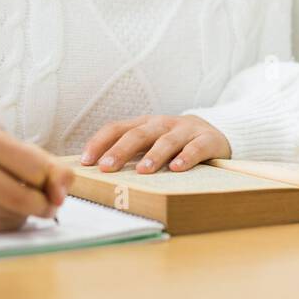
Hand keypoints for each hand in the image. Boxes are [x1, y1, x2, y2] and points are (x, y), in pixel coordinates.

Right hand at [0, 126, 74, 231]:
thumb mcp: (13, 148)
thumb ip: (48, 165)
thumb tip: (61, 195)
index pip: (35, 170)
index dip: (52, 181)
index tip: (54, 185)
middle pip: (23, 198)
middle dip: (45, 205)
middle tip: (49, 203)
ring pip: (12, 217)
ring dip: (25, 214)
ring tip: (16, 199)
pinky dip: (9, 223)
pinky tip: (0, 209)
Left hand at [79, 114, 230, 173]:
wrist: (213, 134)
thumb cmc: (173, 144)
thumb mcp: (150, 143)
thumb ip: (129, 154)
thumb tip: (96, 174)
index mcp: (143, 125)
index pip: (116, 128)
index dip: (99, 143)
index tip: (85, 161)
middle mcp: (161, 124)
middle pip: (138, 134)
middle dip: (120, 150)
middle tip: (107, 167)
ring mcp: (184, 131)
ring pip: (166, 141)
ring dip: (153, 156)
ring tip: (143, 171)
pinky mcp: (207, 140)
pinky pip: (196, 148)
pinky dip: (186, 157)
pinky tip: (177, 168)